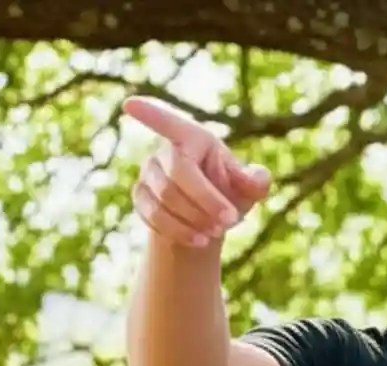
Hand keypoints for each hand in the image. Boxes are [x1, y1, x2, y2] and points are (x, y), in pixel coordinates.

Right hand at [123, 96, 270, 247]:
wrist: (209, 220)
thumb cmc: (231, 194)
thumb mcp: (249, 188)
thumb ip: (256, 182)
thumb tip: (258, 178)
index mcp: (194, 138)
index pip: (170, 124)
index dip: (150, 114)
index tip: (129, 104)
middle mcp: (166, 151)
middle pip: (179, 174)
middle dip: (206, 200)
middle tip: (230, 221)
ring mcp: (149, 173)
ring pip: (165, 197)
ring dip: (194, 219)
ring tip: (216, 232)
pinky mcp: (140, 197)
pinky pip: (153, 215)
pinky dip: (179, 231)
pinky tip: (198, 240)